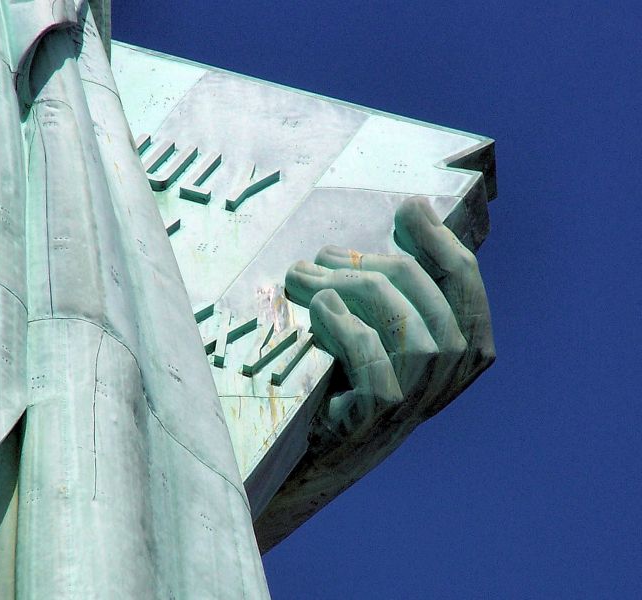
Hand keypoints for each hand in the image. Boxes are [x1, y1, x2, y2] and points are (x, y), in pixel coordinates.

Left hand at [285, 196, 494, 442]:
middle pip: (419, 288)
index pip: (463, 278)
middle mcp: (455, 370)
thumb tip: (416, 208)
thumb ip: (407, 282)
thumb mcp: (391, 327)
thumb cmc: (357, 378)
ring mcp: (422, 393)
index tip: (406, 208)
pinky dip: (343, 324)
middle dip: (364, 260)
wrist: (323, 448)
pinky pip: (370, 353)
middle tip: (318, 256)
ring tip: (300, 277)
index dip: (436, 237)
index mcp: (470, 345)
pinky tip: (319, 309)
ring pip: (394, 317)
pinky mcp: (383, 411)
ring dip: (342, 284)